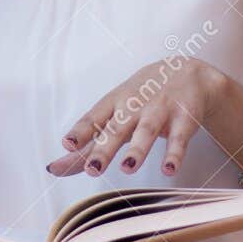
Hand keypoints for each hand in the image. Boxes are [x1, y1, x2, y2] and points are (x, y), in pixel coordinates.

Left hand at [45, 57, 226, 177]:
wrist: (188, 72)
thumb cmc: (141, 97)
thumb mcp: (114, 114)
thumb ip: (87, 143)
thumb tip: (54, 168)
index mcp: (113, 103)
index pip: (94, 117)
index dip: (80, 131)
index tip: (67, 144)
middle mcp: (134, 105)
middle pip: (117, 128)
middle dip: (105, 148)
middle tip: (93, 169)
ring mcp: (159, 110)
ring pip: (146, 131)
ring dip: (137, 149)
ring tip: (127, 168)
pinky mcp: (184, 118)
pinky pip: (179, 138)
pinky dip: (174, 153)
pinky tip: (169, 169)